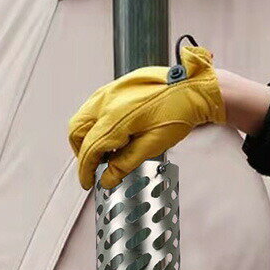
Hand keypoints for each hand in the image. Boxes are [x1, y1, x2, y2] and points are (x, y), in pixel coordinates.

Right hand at [69, 43, 224, 188]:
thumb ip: (125, 163)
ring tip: (104, 152)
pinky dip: (94, 124)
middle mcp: (106, 101)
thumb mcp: (153, 145)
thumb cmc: (178, 112)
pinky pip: (93, 107)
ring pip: (82, 118)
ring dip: (86, 137)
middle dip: (82, 153)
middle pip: (77, 132)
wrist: (192, 89)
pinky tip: (111, 134)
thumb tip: (107, 178)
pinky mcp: (114, 87)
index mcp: (115, 118)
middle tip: (94, 168)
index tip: (87, 182)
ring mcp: (109, 91)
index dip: (86, 170)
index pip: (89, 149)